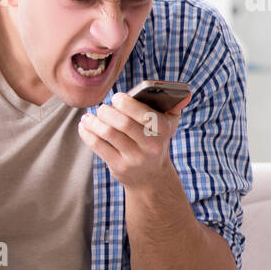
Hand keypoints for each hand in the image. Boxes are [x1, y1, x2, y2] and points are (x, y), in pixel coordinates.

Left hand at [76, 89, 192, 190]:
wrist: (151, 176)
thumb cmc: (155, 140)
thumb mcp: (169, 125)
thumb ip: (174, 106)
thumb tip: (186, 93)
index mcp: (164, 129)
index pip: (145, 113)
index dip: (126, 103)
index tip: (116, 97)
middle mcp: (151, 145)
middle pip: (123, 122)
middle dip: (107, 111)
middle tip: (101, 108)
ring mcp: (135, 158)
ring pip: (108, 133)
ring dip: (94, 122)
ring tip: (88, 117)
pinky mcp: (119, 167)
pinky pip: (99, 146)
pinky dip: (87, 134)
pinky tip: (84, 127)